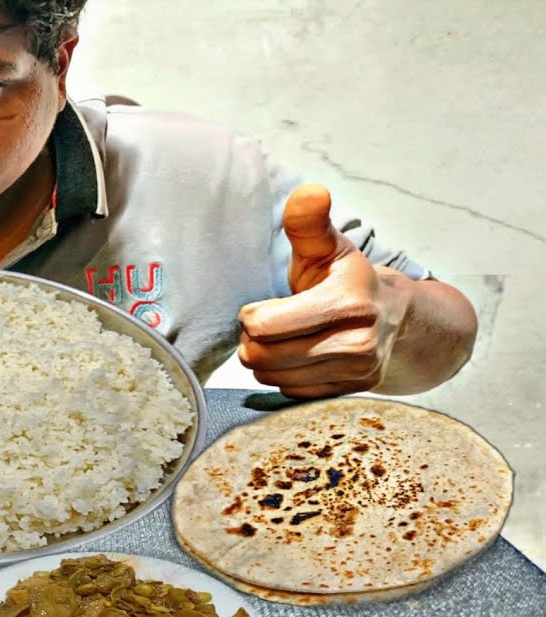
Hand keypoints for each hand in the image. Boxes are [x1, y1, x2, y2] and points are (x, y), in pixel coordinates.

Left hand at [237, 184, 408, 398]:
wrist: (396, 320)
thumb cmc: (348, 279)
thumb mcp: (328, 247)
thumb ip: (308, 223)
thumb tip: (310, 192)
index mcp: (347, 303)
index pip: (264, 326)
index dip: (251, 316)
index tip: (261, 307)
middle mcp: (356, 343)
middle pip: (263, 355)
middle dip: (252, 339)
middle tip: (264, 325)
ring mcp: (354, 373)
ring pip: (272, 377)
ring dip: (264, 360)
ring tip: (279, 340)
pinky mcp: (347, 392)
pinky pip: (289, 393)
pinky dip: (282, 377)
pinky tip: (295, 358)